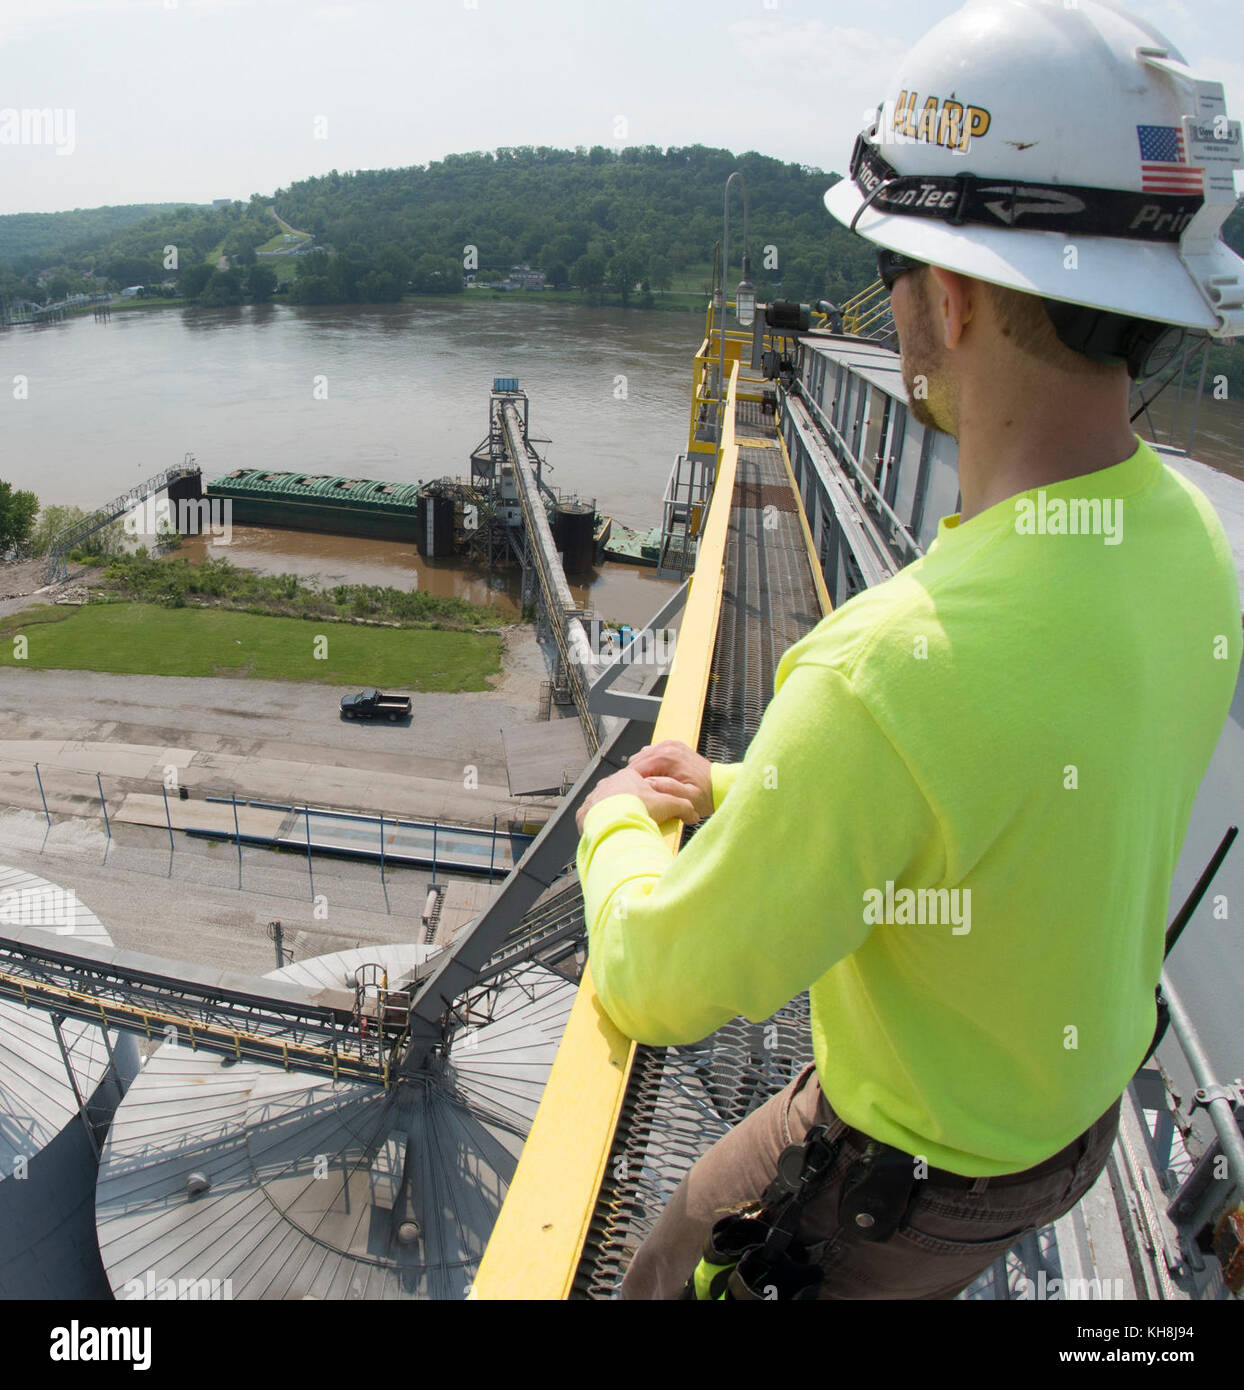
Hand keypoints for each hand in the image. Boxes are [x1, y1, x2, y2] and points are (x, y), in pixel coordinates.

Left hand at [575, 764, 701, 834]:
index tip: (648, 806)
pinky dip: (597, 824)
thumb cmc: (639, 810)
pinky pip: (590, 817)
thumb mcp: (668, 804)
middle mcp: (607, 784)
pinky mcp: (584, 812)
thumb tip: (694, 813)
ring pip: (604, 804)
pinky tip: (606, 832)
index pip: (636, 782)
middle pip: (620, 793)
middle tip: (636, 818)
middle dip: (627, 804)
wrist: (615, 822)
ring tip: (621, 827)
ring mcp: (594, 797)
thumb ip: (683, 806)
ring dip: (611, 813)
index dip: (644, 795)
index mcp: (627, 777)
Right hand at [625, 740, 714, 820]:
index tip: (632, 796)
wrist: (720, 785)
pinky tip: (655, 779)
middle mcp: (667, 747)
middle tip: (640, 794)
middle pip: (636, 762)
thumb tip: (649, 783)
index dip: (630, 784)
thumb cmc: (706, 794)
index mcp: (667, 757)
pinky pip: (650, 756)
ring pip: (641, 759)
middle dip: (635, 778)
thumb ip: (668, 790)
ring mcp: (669, 745)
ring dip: (642, 773)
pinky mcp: (671, 748)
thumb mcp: (689, 799)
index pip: (635, 768)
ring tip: (649, 788)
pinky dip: (649, 767)